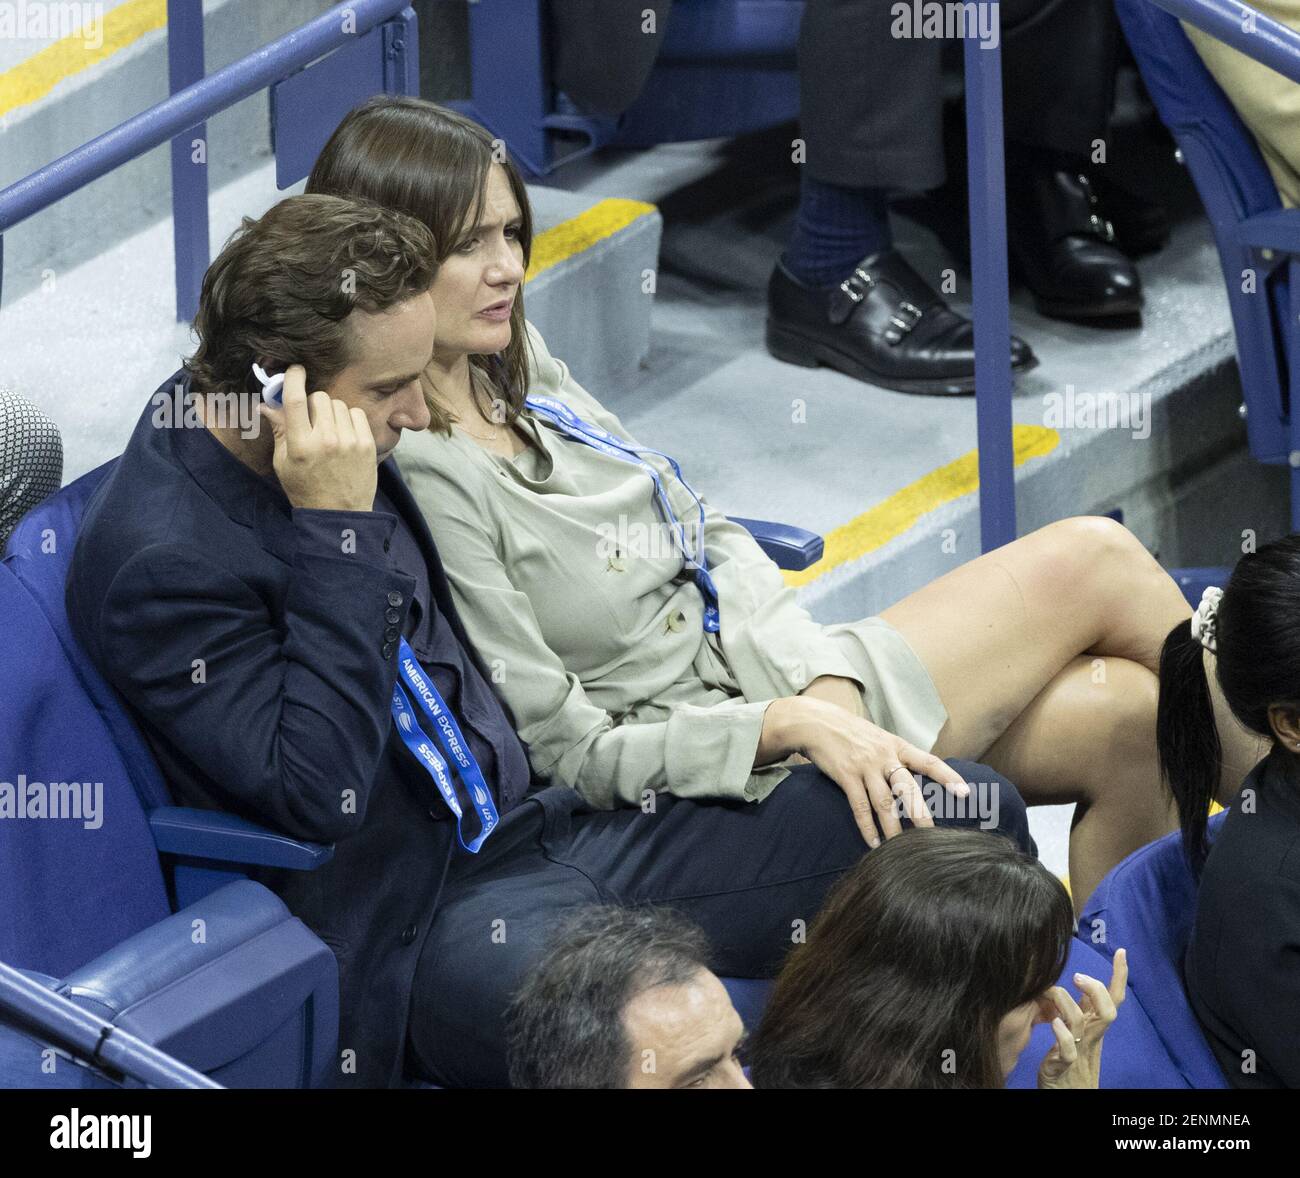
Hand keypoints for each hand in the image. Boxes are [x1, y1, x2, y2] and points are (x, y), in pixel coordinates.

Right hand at [259, 365, 376, 511]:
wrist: (339, 514)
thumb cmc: (305, 489)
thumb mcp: (284, 463)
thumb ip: (279, 430)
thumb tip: (267, 404)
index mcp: (300, 444)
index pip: (295, 400)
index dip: (294, 378)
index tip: (296, 370)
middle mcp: (326, 440)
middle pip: (319, 397)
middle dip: (312, 404)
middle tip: (311, 420)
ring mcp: (349, 441)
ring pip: (338, 404)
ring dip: (331, 412)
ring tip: (329, 431)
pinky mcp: (367, 444)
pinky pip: (356, 413)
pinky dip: (348, 418)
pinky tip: (344, 434)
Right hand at [784, 696, 971, 846]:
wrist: (816, 722)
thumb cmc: (851, 732)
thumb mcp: (879, 738)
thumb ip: (896, 757)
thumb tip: (916, 778)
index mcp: (897, 746)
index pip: (929, 762)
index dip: (948, 777)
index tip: (965, 793)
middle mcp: (884, 756)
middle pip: (908, 789)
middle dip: (921, 814)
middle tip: (933, 837)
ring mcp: (865, 766)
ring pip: (884, 803)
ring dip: (893, 829)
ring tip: (901, 849)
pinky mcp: (846, 775)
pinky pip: (859, 807)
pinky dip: (867, 827)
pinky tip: (873, 842)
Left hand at [1037, 948, 1126, 1089]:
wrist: (1067, 1095)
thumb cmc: (1070, 1060)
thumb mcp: (1080, 1032)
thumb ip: (1084, 1010)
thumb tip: (1085, 986)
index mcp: (1094, 1028)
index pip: (1113, 1000)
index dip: (1119, 977)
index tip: (1122, 952)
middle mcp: (1091, 1038)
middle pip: (1108, 1011)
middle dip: (1097, 989)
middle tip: (1079, 977)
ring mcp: (1079, 1051)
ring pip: (1082, 1024)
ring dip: (1066, 1004)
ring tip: (1050, 994)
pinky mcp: (1064, 1065)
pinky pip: (1068, 1049)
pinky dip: (1062, 1035)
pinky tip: (1052, 1023)